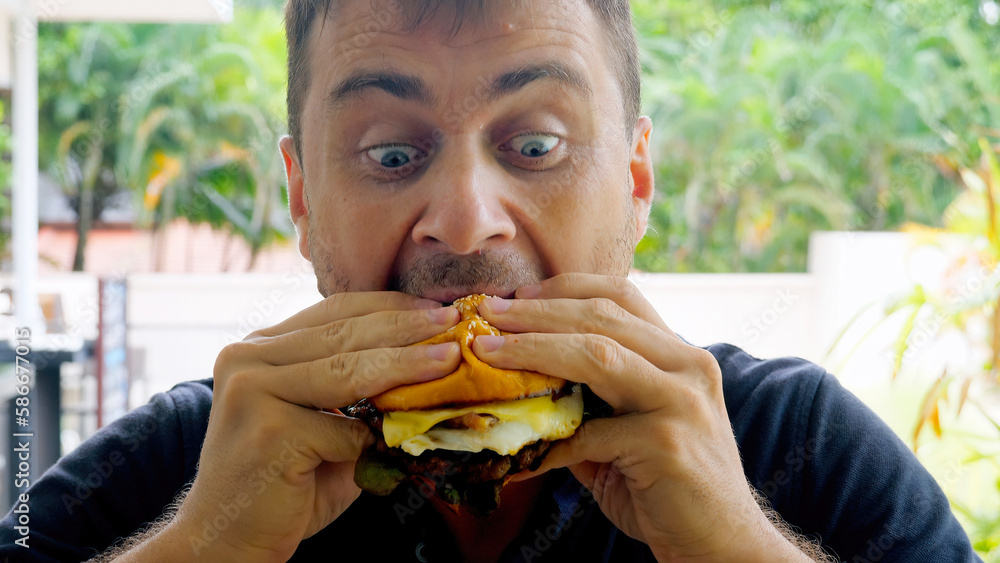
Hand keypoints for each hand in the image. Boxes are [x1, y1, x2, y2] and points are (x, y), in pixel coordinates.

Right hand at [170, 292, 460, 561]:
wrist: (228, 539)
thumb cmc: (285, 482)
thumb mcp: (324, 423)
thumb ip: (359, 393)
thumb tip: (429, 364)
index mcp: (259, 349)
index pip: (333, 312)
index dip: (388, 307)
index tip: (434, 308)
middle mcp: (247, 358)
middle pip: (343, 334)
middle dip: (405, 326)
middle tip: (452, 321)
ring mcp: (252, 390)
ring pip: (348, 370)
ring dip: (406, 364)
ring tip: (448, 358)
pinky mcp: (268, 429)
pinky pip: (342, 430)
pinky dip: (374, 439)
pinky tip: (400, 438)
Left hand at [472, 274, 804, 561]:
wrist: (722, 542)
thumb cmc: (669, 483)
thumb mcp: (631, 427)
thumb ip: (590, 400)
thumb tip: (520, 380)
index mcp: (680, 353)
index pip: (622, 294)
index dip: (565, 288)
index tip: (518, 295)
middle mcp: (688, 365)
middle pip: (601, 316)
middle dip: (536, 312)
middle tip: (488, 314)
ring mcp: (680, 401)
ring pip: (596, 353)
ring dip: (533, 348)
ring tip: (488, 351)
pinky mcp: (666, 443)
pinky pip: (592, 433)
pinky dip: (551, 440)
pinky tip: (524, 452)